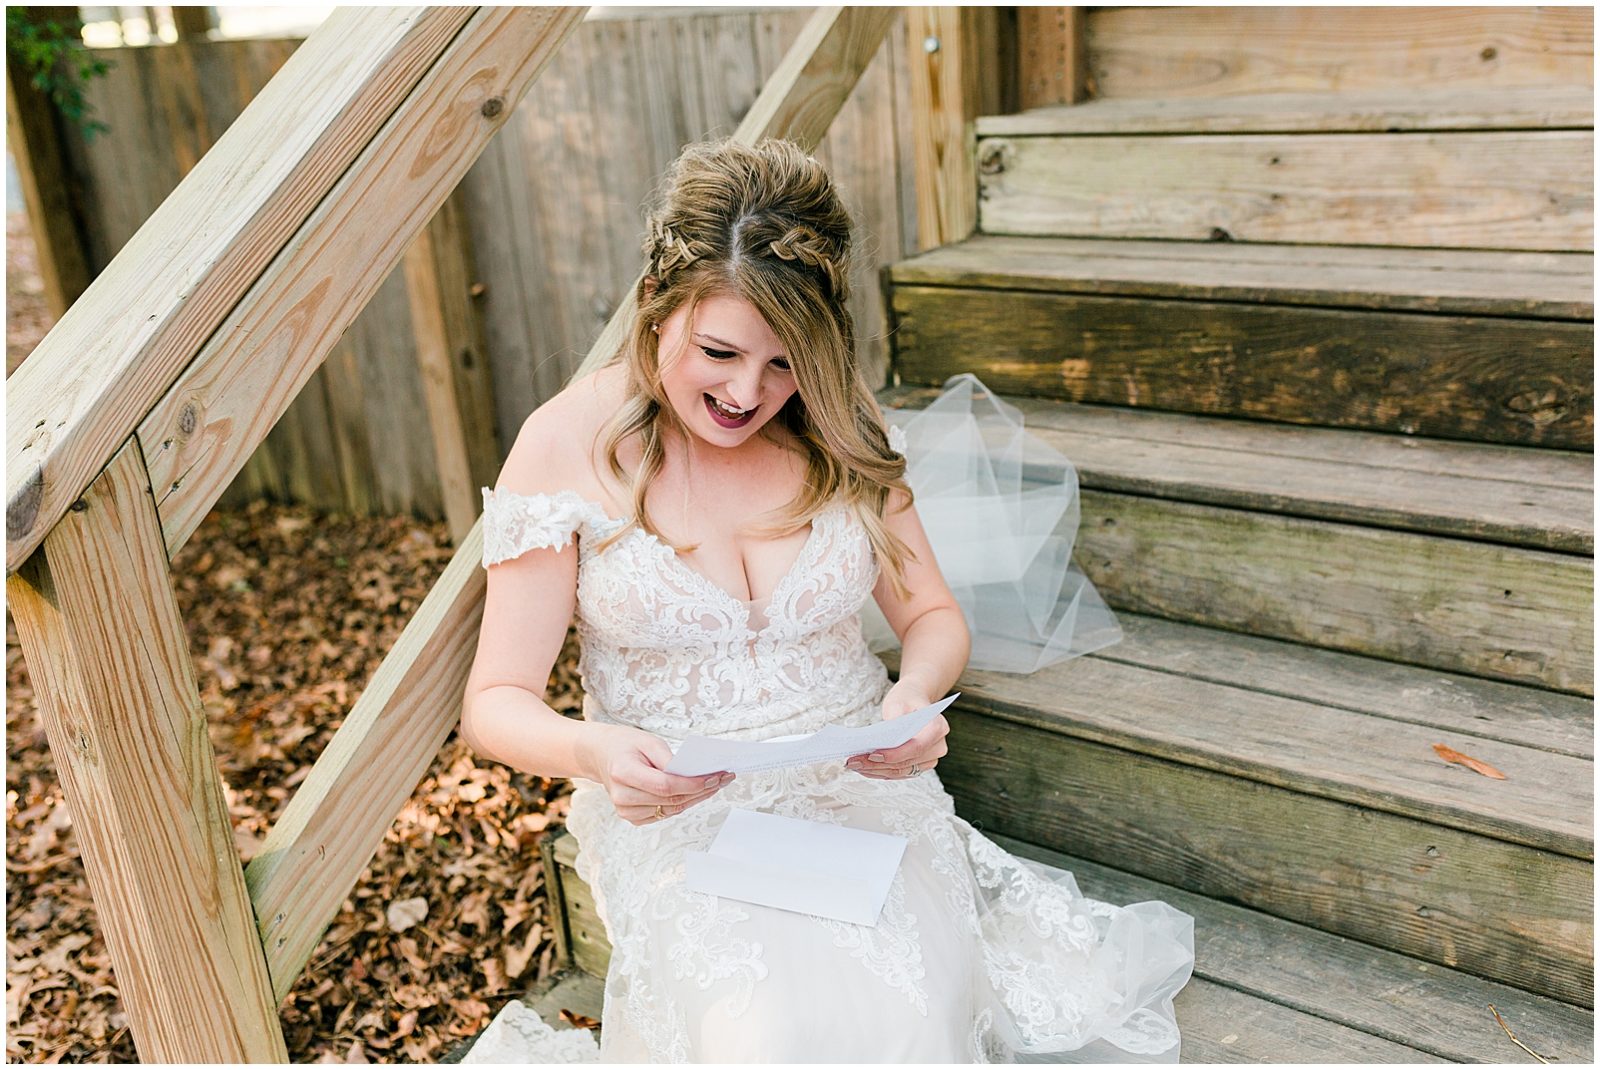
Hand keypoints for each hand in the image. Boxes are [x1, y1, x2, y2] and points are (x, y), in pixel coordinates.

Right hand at [579, 723, 734, 825]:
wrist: (601, 756)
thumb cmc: (625, 745)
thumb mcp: (647, 741)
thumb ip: (670, 759)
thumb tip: (694, 774)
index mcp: (623, 773)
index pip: (665, 785)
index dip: (693, 784)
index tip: (716, 776)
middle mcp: (623, 797)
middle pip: (671, 799)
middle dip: (702, 790)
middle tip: (725, 777)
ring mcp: (626, 811)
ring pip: (672, 809)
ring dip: (696, 798)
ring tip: (716, 783)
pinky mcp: (633, 818)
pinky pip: (665, 813)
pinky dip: (683, 803)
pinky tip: (697, 792)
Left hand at [844, 680, 948, 779]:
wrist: (915, 700)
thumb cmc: (907, 698)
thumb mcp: (898, 702)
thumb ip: (892, 722)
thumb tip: (878, 743)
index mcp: (938, 727)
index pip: (916, 747)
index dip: (894, 754)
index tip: (872, 755)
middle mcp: (938, 747)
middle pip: (906, 762)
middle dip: (877, 764)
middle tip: (853, 761)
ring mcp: (930, 759)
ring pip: (901, 771)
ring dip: (876, 770)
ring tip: (854, 764)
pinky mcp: (919, 766)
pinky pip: (899, 773)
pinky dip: (880, 772)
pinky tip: (863, 768)